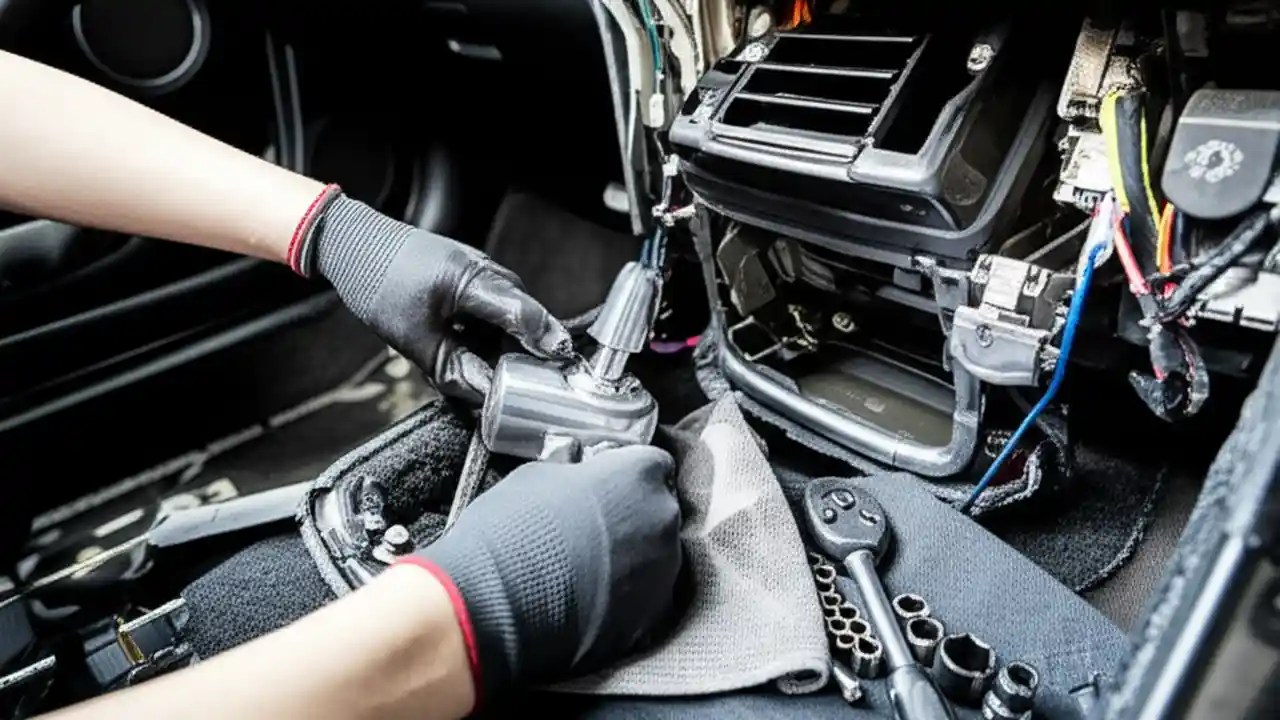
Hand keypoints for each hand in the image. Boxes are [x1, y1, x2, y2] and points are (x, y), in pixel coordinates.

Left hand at [299, 190, 571, 401]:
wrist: (357, 246)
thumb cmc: (379, 284)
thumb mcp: (415, 341)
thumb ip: (456, 371)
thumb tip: (488, 396)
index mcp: (475, 280)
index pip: (525, 316)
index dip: (547, 346)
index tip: (562, 371)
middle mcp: (490, 271)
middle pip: (526, 320)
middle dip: (527, 354)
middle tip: (528, 386)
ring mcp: (486, 271)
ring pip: (513, 317)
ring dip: (507, 346)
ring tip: (496, 373)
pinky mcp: (478, 277)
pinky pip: (498, 311)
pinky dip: (493, 334)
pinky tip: (477, 352)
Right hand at [399, 446, 682, 703]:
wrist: (498, 604)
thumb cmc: (512, 528)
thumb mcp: (534, 477)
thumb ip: (572, 471)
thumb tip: (577, 467)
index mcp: (638, 473)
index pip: (653, 464)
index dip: (627, 475)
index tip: (607, 486)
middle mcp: (663, 517)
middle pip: (659, 510)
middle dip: (633, 516)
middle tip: (595, 528)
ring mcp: (663, 569)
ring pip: (657, 555)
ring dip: (633, 558)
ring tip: (589, 570)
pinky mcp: (652, 615)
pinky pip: (647, 598)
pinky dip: (627, 597)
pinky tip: (593, 600)